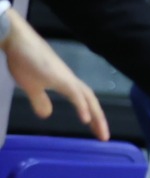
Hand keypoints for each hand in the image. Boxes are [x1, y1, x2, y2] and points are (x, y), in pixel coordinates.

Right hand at [2, 11, 106, 139]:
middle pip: (91, 100)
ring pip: (87, 97)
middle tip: (104, 137)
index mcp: (66, 83)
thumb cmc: (24, 61)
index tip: (98, 132)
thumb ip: (40, 100)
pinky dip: (82, 106)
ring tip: (101, 132)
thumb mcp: (31, 86)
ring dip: (96, 115)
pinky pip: (74, 93)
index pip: (85, 100)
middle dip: (99, 119)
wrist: (17, 40)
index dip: (93, 116)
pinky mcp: (58, 75)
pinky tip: (86, 118)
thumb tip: (47, 114)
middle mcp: (70, 80)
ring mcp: (65, 77)